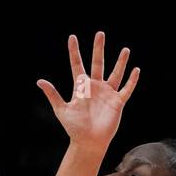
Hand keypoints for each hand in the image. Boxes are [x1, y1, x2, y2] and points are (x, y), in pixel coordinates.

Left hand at [36, 33, 138, 150]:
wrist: (88, 142)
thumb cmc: (74, 128)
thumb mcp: (62, 109)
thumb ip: (53, 94)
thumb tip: (39, 80)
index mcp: (81, 87)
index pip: (77, 64)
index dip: (74, 51)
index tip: (72, 37)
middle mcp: (95, 87)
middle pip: (97, 63)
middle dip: (98, 49)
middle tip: (100, 33)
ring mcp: (107, 94)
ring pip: (115, 74)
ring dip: (120, 62)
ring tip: (125, 49)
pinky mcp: (117, 102)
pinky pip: (126, 89)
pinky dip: (132, 80)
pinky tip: (136, 70)